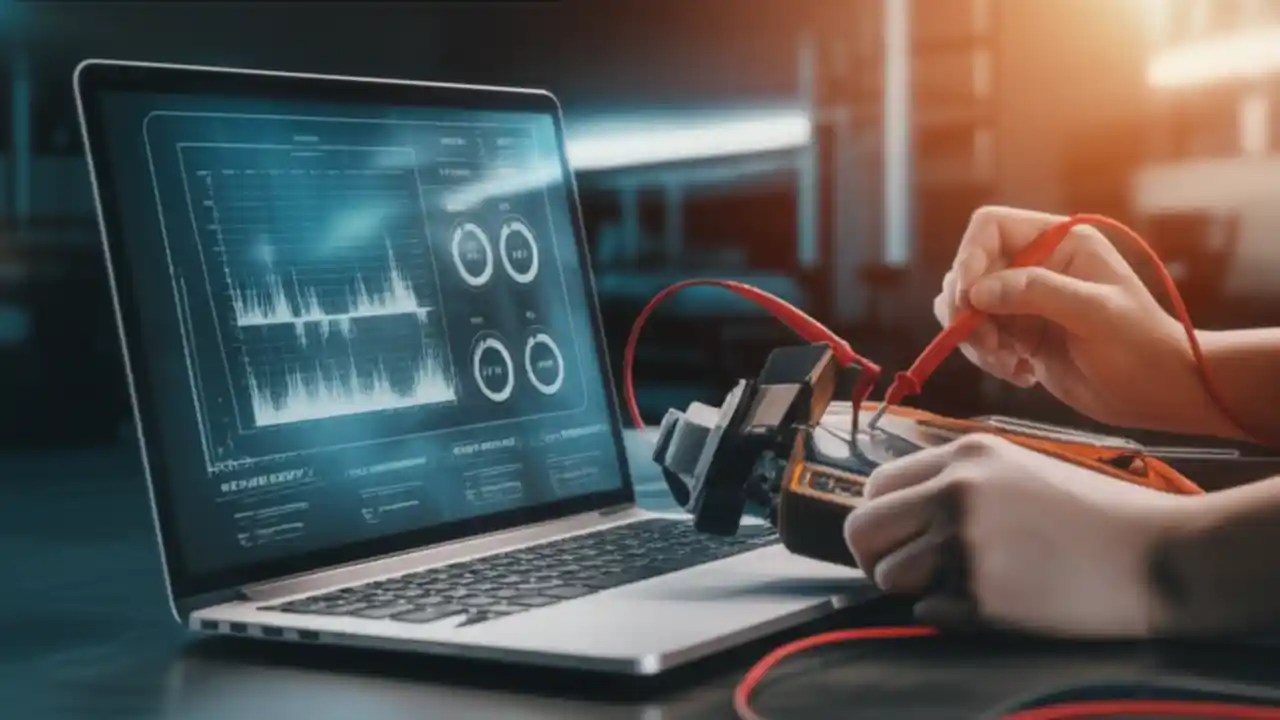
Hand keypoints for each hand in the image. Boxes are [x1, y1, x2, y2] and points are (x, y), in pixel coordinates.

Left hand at [844, 434, 1188, 637]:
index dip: (880, 516)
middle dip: (874, 555)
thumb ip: (956, 479)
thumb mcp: (1018, 468)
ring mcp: (967, 546)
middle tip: (900, 569)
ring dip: (913, 587)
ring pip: (887, 575)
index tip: (896, 535)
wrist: (1159, 555)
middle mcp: (957, 493)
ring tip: (962, 583)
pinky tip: (993, 601)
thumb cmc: (1094, 514)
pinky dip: (947, 614)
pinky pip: (926, 612)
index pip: (875, 485)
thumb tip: (898, 507)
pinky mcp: (982, 596)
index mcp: (966, 455)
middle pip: (862, 529)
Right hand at [935, 206, 1233, 437]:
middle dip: (968, 309)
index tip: (967, 298)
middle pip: (970, 270)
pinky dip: (987, 358)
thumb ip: (1037, 293)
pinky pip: (978, 338)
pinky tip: (1022, 372)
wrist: (1156, 392)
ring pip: (966, 306)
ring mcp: (1024, 301)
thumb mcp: (1095, 312)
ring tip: (1009, 363)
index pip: (991, 228)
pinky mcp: (1019, 334)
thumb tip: (978, 292)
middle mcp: (1035, 265)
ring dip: (975, 338)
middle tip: (988, 344)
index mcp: (1058, 242)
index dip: (970, 257)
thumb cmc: (1140, 345)